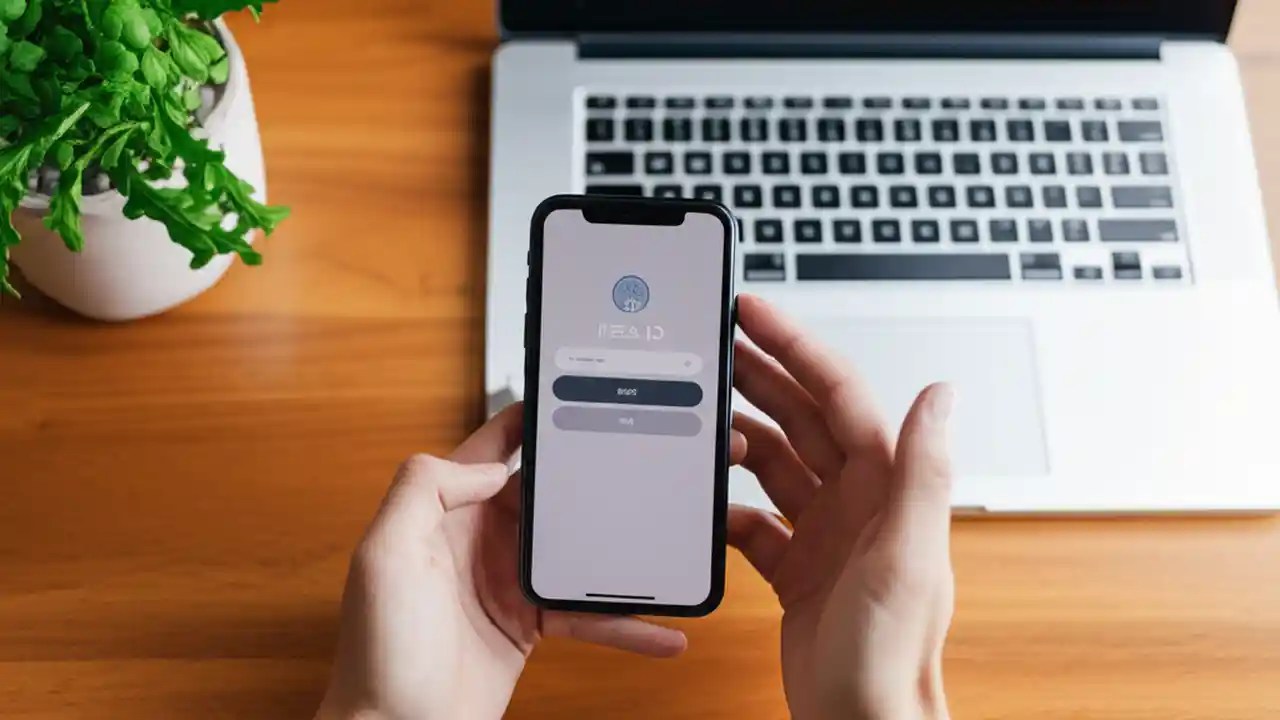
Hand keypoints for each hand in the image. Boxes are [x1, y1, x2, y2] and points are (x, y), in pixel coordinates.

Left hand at [315, 404, 746, 719]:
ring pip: (577, 547)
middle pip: (548, 493)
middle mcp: (479, 538)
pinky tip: (663, 629)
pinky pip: (588, 614)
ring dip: (619, 543)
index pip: (493, 449)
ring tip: (667, 530)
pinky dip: (625, 623)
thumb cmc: (380, 651)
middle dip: (591, 474)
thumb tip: (489, 464)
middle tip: (643, 453)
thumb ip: (425, 489)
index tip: (574, 393)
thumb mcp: (385, 555)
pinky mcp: (530, 624)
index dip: (530, 420)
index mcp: (444, 511)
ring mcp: (508, 581)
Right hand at [728, 294, 954, 719]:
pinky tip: (706, 497)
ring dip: (741, 432)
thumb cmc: (890, 656)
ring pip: (776, 462)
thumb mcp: (908, 557)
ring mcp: (827, 535)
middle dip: (761, 374)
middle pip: (802, 418)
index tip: (756, 314)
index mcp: (888, 488)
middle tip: (718, 340)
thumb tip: (940, 391)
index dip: (796, 346)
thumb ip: (924, 471)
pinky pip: (755, 519)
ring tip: (703, 406)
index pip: (838, 395)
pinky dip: (728, 504)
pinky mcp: (798, 568)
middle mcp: (860, 504)